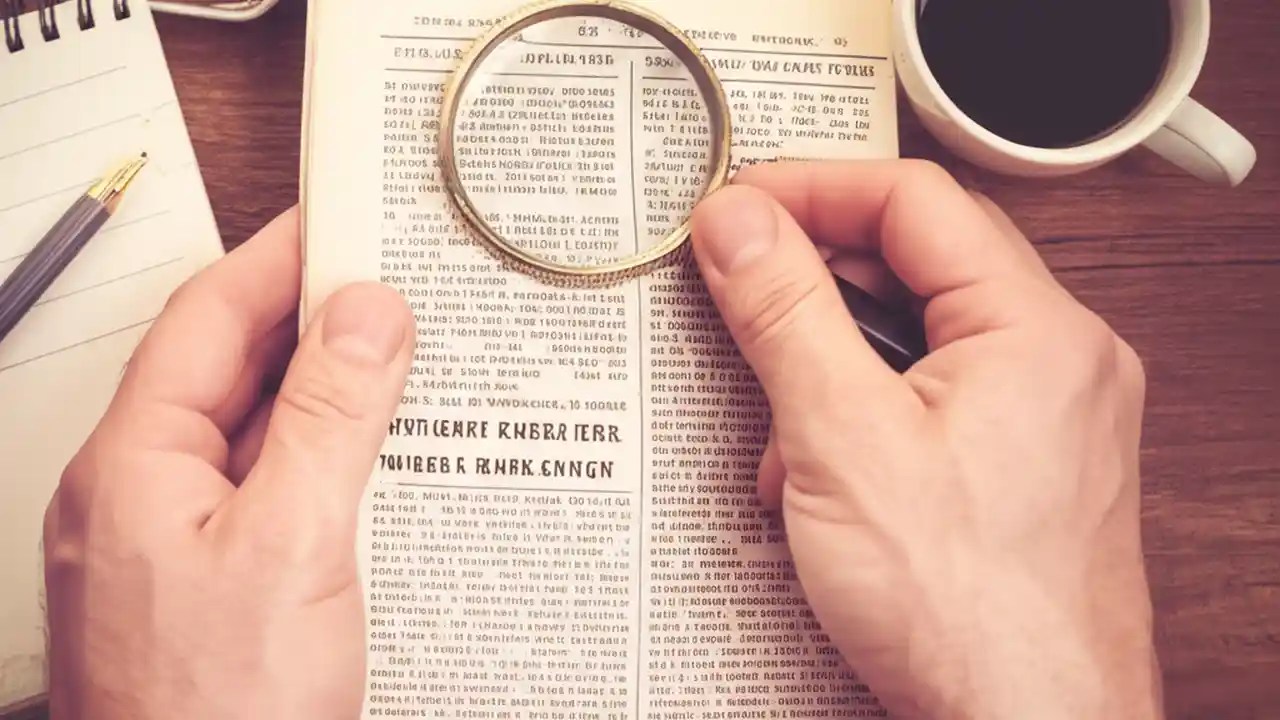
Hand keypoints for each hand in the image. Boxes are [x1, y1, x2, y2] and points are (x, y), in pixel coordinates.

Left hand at [42, 207, 414, 718]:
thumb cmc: (216, 716)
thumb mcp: (292, 548)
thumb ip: (328, 422)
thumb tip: (367, 316)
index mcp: (134, 465)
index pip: (208, 319)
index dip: (278, 258)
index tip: (345, 220)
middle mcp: (144, 496)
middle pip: (230, 371)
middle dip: (314, 322)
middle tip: (397, 283)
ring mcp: (177, 544)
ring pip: (258, 435)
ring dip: (329, 395)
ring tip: (409, 363)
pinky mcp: (217, 586)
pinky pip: (274, 492)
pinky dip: (329, 463)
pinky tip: (386, 464)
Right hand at [689, 161, 1161, 719]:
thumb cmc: (970, 614)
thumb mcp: (842, 442)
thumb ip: (785, 315)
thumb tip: (738, 224)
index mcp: (1037, 330)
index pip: (912, 201)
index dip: (810, 190)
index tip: (734, 209)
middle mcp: (1058, 361)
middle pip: (917, 265)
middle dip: (814, 290)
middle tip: (739, 295)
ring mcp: (1045, 417)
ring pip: (916, 339)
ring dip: (830, 369)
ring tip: (782, 431)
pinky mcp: (1020, 468)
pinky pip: (931, 401)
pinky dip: (862, 420)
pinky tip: (818, 480)